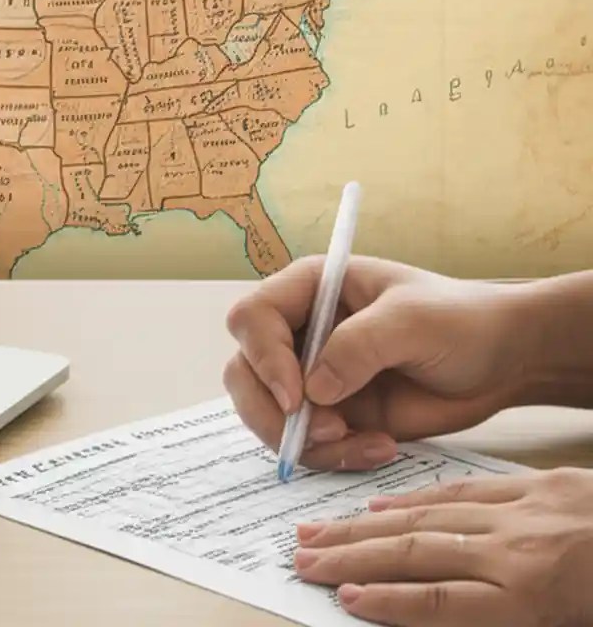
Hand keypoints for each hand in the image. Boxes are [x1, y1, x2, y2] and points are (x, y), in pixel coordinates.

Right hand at [223, 255, 528, 470]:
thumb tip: (311, 391)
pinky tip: (380, 447)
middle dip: (274, 412)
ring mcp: (308, 375)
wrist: (501, 363)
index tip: (297, 396)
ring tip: (362, 443)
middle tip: (326, 432)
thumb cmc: (461, 321)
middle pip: (244, 373)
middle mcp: (298, 331)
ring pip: (265, 414)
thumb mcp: (413, 321)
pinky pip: (303, 444)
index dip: (264, 358)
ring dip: (305, 441)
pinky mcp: (327, 414)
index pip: (252, 318)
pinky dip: (333, 456)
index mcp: (309, 289)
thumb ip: (359, 346)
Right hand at [292, 467, 592, 626]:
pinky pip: (462, 491)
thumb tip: (439, 614)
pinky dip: (413, 497)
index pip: (446, 602)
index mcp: (539, 597)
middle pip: (421, 553)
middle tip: (300, 559)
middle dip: (354, 558)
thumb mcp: (581, 625)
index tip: (342, 598)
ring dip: (365, 525)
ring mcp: (529, 513)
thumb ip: (513, 619)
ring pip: (429, 517)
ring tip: (318, 530)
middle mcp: (523, 552)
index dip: (390, 602)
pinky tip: (380, 504)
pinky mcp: (541, 487)